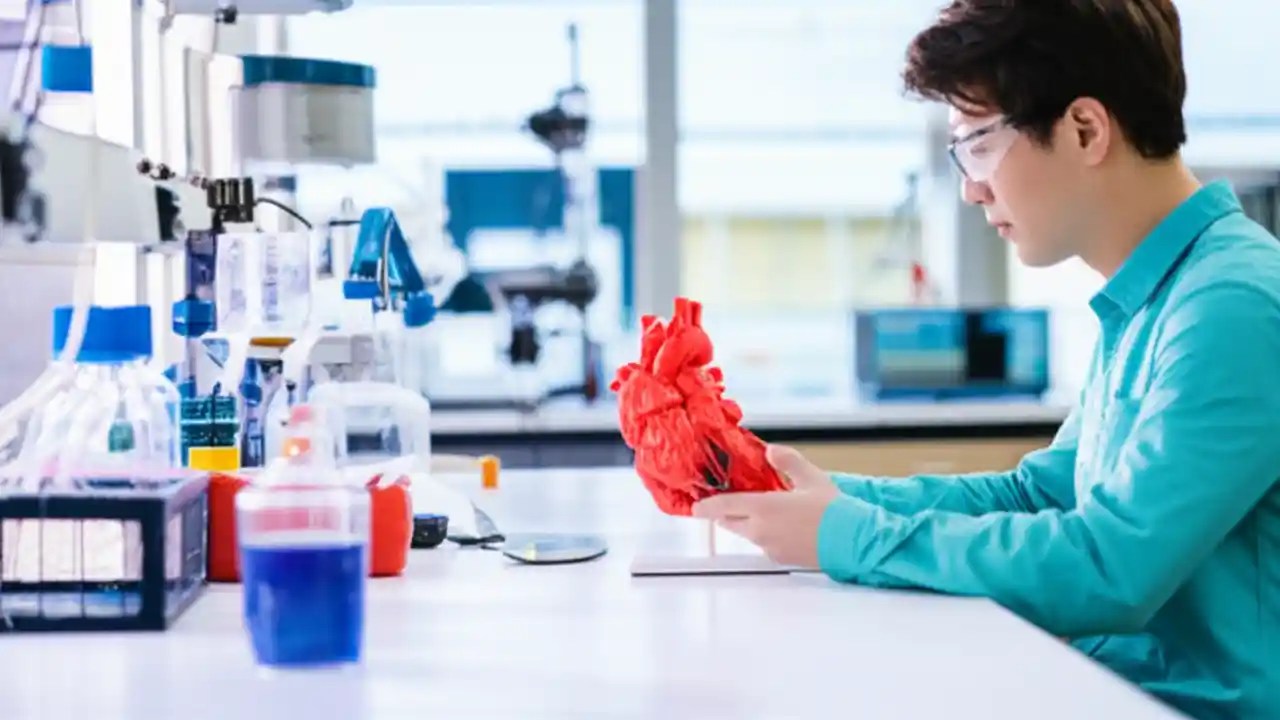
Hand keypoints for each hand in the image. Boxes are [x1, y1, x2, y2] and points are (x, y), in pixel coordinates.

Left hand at [691, 445, 840, 567]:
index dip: (706, 507)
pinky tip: (783, 525)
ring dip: (747, 523)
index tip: (696, 506)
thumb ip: (788, 462)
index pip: (724, 507)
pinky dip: (765, 534)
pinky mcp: (781, 558)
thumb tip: (771, 451)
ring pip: (747, 534)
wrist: (854, 543)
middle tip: (730, 501)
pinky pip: (764, 544)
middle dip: (726, 513)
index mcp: (764, 508)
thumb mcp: (812, 479)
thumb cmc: (835, 511)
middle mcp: (761, 530)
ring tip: (764, 509)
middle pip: (731, 523)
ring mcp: (770, 547)